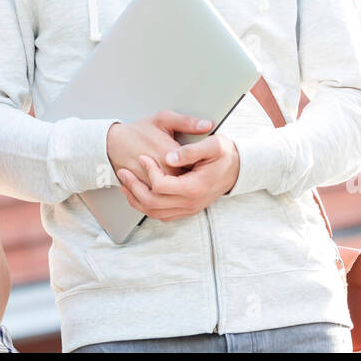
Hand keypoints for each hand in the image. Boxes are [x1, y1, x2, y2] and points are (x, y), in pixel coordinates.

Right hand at [106, 112, 213, 189]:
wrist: (114, 144)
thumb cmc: (139, 131)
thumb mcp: (163, 119)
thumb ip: (187, 122)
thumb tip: (206, 125)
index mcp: (169, 153)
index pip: (195, 165)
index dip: (200, 164)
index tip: (201, 159)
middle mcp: (161, 172)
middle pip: (187, 181)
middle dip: (191, 176)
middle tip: (192, 169)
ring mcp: (153, 184)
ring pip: (175, 193)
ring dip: (181, 188)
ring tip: (181, 177)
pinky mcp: (146, 192)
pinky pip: (162, 199)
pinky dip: (169, 196)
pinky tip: (171, 186)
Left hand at [115, 136, 239, 221]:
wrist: (237, 168)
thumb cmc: (225, 154)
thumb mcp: (213, 144)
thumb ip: (191, 151)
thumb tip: (170, 157)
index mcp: (195, 186)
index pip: (161, 186)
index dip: (148, 171)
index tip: (143, 158)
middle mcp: (190, 202)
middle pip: (153, 202)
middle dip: (134, 186)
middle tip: (122, 171)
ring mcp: (188, 208)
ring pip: (154, 212)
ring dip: (136, 199)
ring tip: (124, 184)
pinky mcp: (186, 209)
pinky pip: (161, 215)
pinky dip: (145, 206)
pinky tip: (138, 194)